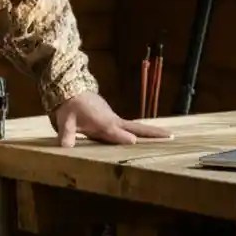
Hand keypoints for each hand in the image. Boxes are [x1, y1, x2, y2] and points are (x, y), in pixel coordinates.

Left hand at [51, 91, 172, 147]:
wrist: (71, 88)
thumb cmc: (69, 107)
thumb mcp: (65, 121)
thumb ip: (67, 134)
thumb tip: (65, 147)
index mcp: (103, 122)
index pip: (115, 132)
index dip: (122, 137)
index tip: (134, 142)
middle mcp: (113, 120)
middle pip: (136, 127)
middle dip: (152, 132)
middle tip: (171, 136)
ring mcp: (115, 119)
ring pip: (135, 126)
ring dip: (151, 132)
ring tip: (168, 137)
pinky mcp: (113, 118)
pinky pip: (129, 126)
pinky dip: (140, 130)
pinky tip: (148, 137)